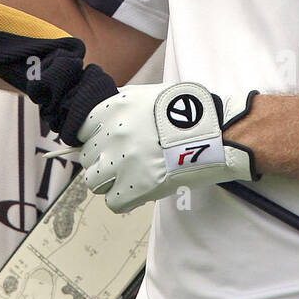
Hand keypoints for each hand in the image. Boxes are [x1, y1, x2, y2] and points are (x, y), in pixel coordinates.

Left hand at [77, 82, 257, 212]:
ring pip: (94, 181)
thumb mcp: (147, 96)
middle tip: (124, 162)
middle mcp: (112, 134)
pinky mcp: (135, 187)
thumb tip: (102, 123)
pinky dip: (123, 199)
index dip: (96, 139)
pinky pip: (112, 202)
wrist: (216, 131)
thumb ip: (121, 107)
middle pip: (88, 157)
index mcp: (112, 109)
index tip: (107, 144)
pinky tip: (138, 191)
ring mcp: (121, 162)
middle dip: (104, 160)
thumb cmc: (187, 112)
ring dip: (109, 181)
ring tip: (129, 178)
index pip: (82, 131)